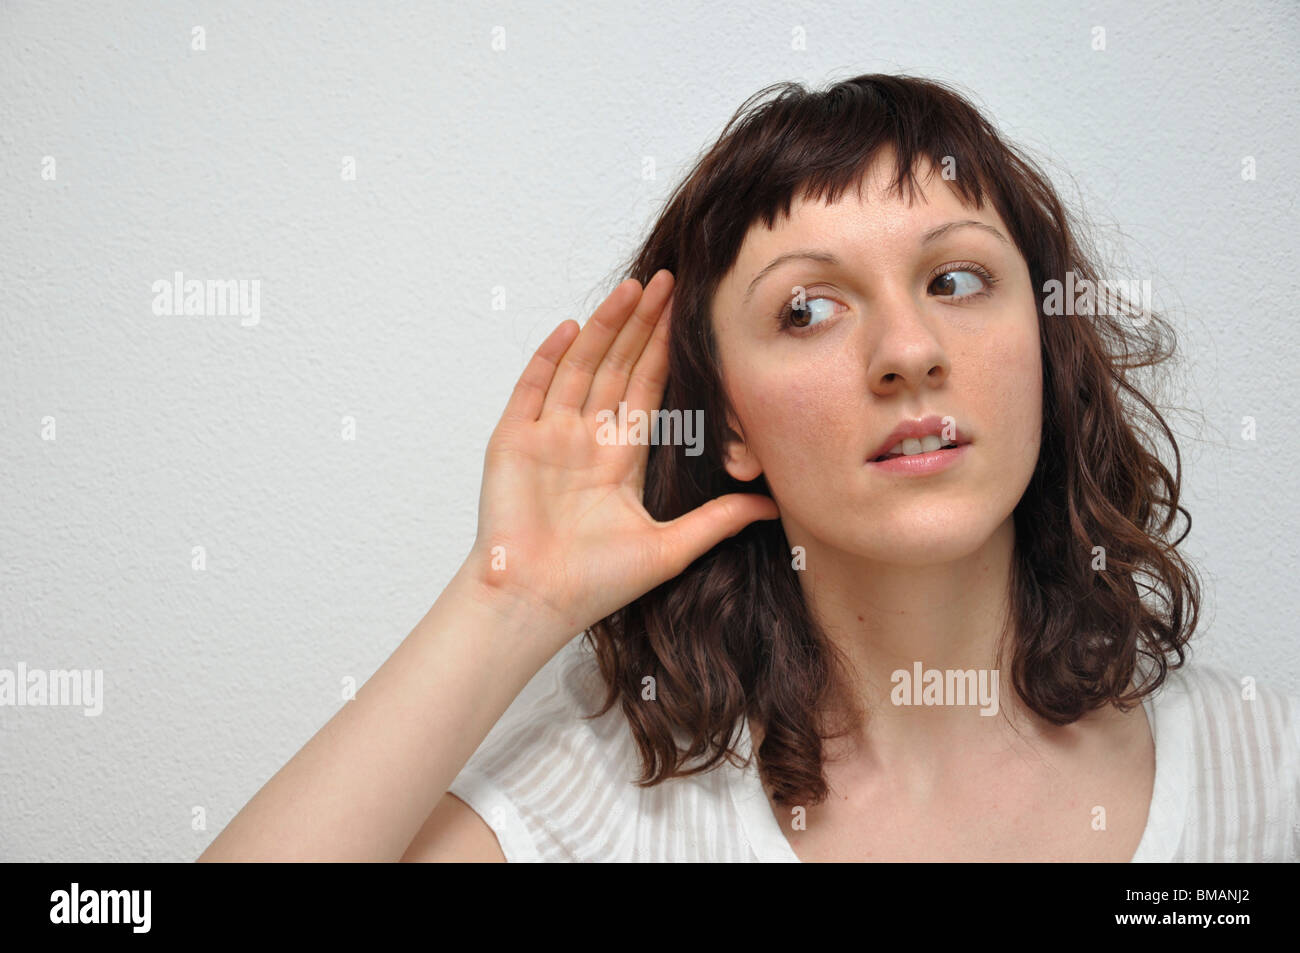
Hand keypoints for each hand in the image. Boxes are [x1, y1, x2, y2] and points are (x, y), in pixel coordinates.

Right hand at [464, 269, 779, 644]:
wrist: (536, 603)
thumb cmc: (595, 585)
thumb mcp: (670, 547)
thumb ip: (718, 520)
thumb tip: (772, 505)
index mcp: (619, 459)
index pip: (648, 390)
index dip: (666, 350)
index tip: (687, 312)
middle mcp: (585, 440)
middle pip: (617, 368)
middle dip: (641, 325)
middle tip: (667, 281)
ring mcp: (547, 437)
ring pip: (580, 367)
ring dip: (604, 328)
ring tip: (631, 289)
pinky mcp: (513, 441)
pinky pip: (532, 388)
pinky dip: (549, 357)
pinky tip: (572, 326)